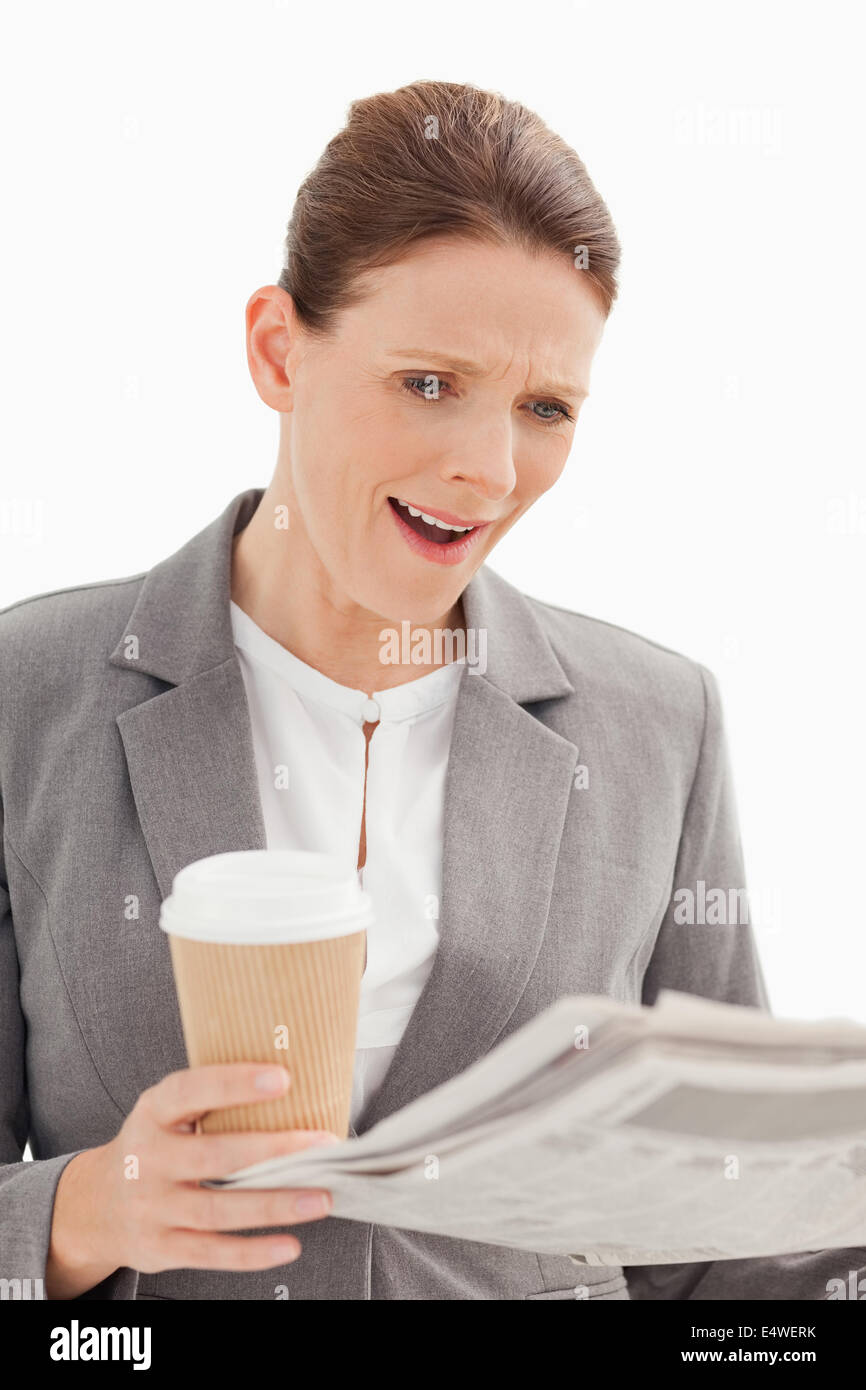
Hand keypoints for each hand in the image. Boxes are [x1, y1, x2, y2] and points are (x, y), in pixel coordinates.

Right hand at [46, 1063, 337, 1296]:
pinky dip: (253, 1252)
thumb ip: (208, 1099)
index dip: (235, 1083)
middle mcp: (147, 1160)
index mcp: (152, 1114)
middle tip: (321, 1144)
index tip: (282, 1078)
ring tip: (320, 1197)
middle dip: (272, 1150)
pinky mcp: (161, 1248)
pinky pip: (212, 1253)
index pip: (191, 1091)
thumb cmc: (150, 1147)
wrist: (95, 1206)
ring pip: (218, 1210)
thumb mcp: (164, 1112)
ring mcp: (152, 1208)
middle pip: (214, 1156)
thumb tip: (286, 1085)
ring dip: (275, 1205)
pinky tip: (288, 1244)